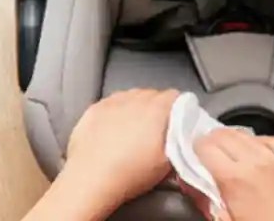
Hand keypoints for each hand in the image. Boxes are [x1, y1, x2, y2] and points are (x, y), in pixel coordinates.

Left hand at [23, 88, 179, 220]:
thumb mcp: (167, 164)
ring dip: (135, 109)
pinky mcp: (94, 109)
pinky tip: (112, 131)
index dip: (178, 109)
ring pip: (130, 97)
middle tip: (154, 131)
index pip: (175, 96)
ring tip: (132, 132)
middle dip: (156, 109)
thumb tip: (181, 137)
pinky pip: (110, 105)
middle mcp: (135, 99)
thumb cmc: (129, 174)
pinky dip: (114, 114)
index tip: (176, 122)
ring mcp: (112, 102)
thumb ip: (179, 143)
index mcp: (157, 109)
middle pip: (152, 95)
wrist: (91, 179)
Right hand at [192, 129, 273, 220]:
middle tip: (206, 152)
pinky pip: (272, 140)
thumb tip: (192, 183)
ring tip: (227, 151)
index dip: (195, 149)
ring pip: (247, 135)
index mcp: (234, 179)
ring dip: (233, 139)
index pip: (205, 147)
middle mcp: (255, 163)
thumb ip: (206, 200)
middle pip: (224, 135)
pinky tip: (255, 151)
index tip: (193, 155)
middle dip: (211, 141)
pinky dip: (259, 142)